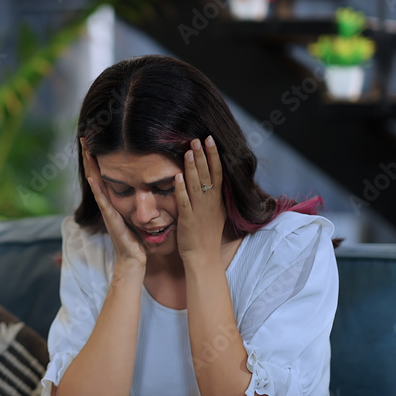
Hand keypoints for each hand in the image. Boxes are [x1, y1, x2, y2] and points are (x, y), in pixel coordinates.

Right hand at [81, 138, 146, 270]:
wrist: (134, 259)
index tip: (94, 141)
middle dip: (90, 156)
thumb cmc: (136, 239)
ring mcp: (107, 211)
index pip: (103, 174)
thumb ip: (136, 201)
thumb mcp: (136, 215)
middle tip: (84, 137)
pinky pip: (103, 201)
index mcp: (113, 201)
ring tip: (86, 150)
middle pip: (95, 174)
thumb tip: (145, 187)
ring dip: (90, 166)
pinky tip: (93, 177)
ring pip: (96, 184)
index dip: (98, 158)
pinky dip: (97, 188)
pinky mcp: (111, 219)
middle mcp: (107, 203)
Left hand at [174, 136, 226, 261]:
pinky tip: (178, 176)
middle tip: (197, 139)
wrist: (203, 256)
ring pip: (196, 185)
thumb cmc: (207, 235)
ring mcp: (199, 210)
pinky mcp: (188, 219)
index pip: (217, 172)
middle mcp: (210, 202)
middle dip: (202, 156)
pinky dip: (181, 189)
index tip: (210, 139)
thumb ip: (213, 196)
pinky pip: (184, 201)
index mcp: (216, 199)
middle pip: (207, 174)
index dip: (213, 155)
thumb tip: (212, 180)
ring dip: (192, 167)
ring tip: (189, 151)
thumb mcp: (216, 212)